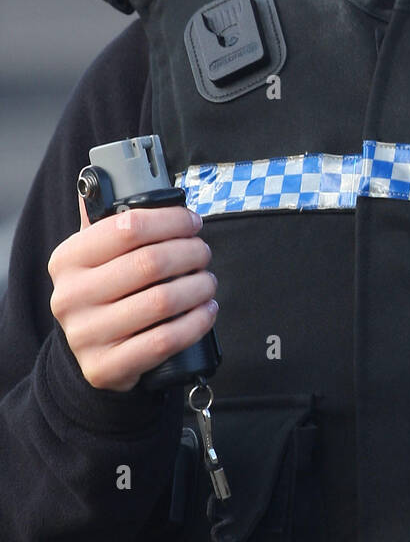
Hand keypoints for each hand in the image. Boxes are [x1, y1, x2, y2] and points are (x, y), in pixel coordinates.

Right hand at [48, 196, 217, 391]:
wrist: (90, 354)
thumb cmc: (103, 292)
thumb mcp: (95, 255)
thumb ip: (104, 218)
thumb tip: (107, 173)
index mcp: (68, 259)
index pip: (127, 227)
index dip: (170, 220)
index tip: (192, 222)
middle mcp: (70, 296)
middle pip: (150, 263)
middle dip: (190, 253)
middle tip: (204, 252)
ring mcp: (86, 335)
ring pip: (161, 302)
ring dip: (198, 287)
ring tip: (208, 281)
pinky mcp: (106, 367)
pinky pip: (165, 341)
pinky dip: (196, 322)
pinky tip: (207, 310)